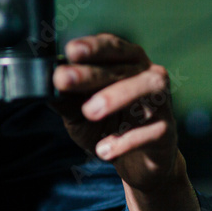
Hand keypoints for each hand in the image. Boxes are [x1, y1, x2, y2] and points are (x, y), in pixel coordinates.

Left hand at [51, 33, 199, 210]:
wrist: (137, 164)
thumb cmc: (108, 127)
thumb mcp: (79, 113)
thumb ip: (65, 98)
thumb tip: (45, 83)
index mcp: (126, 63)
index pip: (111, 46)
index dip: (92, 47)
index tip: (71, 50)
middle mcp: (148, 75)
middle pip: (123, 66)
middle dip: (91, 72)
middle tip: (63, 79)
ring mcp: (161, 102)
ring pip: (149, 86)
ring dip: (116, 95)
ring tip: (89, 111)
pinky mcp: (167, 131)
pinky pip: (152, 131)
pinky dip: (126, 140)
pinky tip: (104, 149)